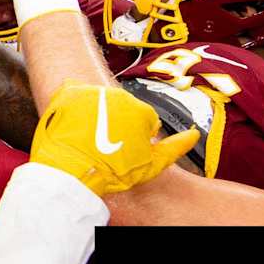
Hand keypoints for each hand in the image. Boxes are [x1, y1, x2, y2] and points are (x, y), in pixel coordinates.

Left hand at [30, 82, 198, 196]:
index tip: (123, 151)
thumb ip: (175, 148)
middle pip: (122, 108)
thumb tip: (194, 135)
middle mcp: (119, 95)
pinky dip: (74, 104)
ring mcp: (93, 91)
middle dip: (117, 123)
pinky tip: (72, 124)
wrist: (71, 171)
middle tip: (103, 146)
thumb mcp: (151, 165)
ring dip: (96, 114)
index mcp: (142, 110)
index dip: (135, 138)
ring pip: (100, 101)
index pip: (143, 120)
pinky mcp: (69, 92)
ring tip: (87, 138)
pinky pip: (75, 93)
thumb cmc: (112, 171)